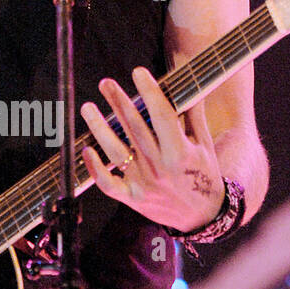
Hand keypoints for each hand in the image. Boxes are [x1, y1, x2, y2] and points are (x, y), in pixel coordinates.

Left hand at [80, 66, 224, 231]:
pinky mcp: (132, 198)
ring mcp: (144, 183)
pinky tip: (86, 150)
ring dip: (100, 128)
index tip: (138, 72)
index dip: (150, 92)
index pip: (163, 115)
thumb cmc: (203, 173)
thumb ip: (193, 112)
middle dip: (119, 102)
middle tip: (106, 83)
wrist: (202, 216)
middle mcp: (160, 166)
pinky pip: (108, 184)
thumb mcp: (203, 144)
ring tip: (88, 107)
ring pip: (116, 152)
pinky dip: (95, 168)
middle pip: (135, 128)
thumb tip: (187, 81)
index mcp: (180, 151)